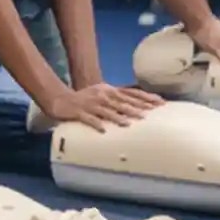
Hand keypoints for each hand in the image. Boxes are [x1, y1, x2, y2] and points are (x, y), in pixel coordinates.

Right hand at [47, 84, 162, 131]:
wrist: (60, 100)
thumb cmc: (84, 100)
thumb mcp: (102, 95)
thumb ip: (117, 99)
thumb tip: (137, 108)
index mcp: (108, 90)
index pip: (131, 93)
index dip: (145, 98)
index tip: (160, 103)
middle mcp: (101, 95)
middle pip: (122, 102)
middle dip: (136, 108)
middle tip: (149, 115)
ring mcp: (90, 104)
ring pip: (107, 111)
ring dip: (118, 117)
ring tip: (129, 123)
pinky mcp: (79, 112)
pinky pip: (89, 119)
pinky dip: (97, 124)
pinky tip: (103, 130)